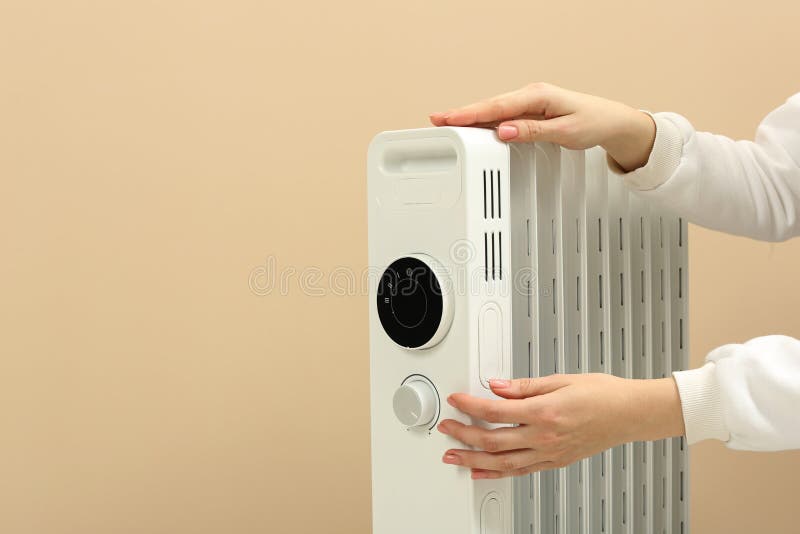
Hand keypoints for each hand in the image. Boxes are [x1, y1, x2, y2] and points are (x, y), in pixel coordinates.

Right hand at [429, 82, 655, 171]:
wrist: (611, 121)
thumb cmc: (593, 122)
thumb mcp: (564, 131)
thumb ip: (532, 131)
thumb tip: (504, 131)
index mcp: (538, 96)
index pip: (496, 107)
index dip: (470, 114)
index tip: (450, 118)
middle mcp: (531, 96)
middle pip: (489, 106)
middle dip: (462, 113)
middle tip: (436, 119)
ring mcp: (529, 103)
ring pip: (494, 110)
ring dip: (471, 117)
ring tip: (447, 122)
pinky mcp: (530, 111)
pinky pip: (503, 115)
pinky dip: (485, 120)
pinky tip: (473, 126)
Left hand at [438, 373, 683, 478]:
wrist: (630, 414)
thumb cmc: (603, 394)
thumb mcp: (561, 379)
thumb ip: (524, 386)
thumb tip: (496, 386)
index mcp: (544, 412)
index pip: (494, 410)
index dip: (470, 405)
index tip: (457, 400)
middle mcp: (544, 437)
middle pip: (493, 440)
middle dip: (464, 435)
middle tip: (447, 428)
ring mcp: (550, 453)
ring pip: (503, 462)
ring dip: (473, 459)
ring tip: (454, 455)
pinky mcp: (555, 461)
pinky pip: (521, 471)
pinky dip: (498, 473)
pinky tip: (482, 471)